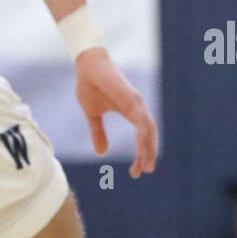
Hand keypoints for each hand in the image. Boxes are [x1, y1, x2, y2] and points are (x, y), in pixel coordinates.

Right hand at [75, 48, 157, 178]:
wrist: (86, 66)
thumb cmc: (90, 85)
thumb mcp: (92, 114)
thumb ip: (98, 133)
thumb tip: (102, 153)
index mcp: (131, 112)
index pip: (143, 136)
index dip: (142, 153)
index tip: (136, 171)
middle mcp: (138, 107)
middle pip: (149, 135)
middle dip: (149, 154)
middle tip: (144, 171)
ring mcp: (136, 102)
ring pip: (148, 130)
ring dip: (148, 148)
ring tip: (146, 166)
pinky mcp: (130, 98)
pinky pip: (141, 120)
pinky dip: (143, 135)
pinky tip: (141, 148)